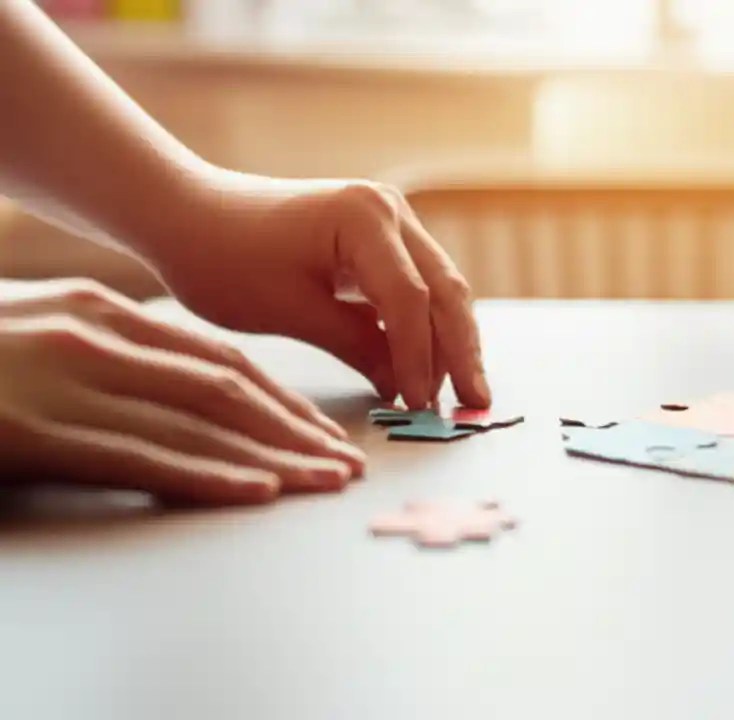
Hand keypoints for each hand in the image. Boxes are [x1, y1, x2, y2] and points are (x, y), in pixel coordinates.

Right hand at [0, 279, 364, 504]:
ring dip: (275, 455)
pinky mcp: (36, 431)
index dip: (282, 399)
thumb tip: (176, 383)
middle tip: (348, 461)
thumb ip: (109, 351)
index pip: (220, 360)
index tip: (325, 431)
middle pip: (226, 389)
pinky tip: (256, 490)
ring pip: (199, 422)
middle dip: (296, 429)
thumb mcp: (42, 332)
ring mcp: (68, 382)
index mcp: (102, 313)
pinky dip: (208, 474)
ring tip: (327, 480)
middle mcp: (97, 338)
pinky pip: (141, 457)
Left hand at [142, 172, 488, 410]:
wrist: (185, 214)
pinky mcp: (381, 239)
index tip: (419, 407)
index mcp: (364, 218)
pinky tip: (430, 369)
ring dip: (450, 342)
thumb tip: (404, 391)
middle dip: (461, 351)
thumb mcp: (289, 310)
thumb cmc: (222, 257)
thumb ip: (356, 346)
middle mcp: (389, 211)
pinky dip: (425, 329)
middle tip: (475, 404)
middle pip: (445, 290)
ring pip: (440, 290)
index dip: (419, 358)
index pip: (411, 299)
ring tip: (464, 394)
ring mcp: (390, 221)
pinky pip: (418, 288)